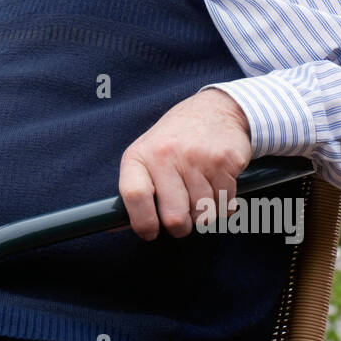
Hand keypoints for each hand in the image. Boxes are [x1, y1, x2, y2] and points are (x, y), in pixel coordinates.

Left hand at [118, 88, 252, 240]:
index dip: (142, 222)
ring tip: (201, 194)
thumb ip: (136, 190)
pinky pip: (225, 204)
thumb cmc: (174, 141)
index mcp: (139, 156)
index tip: (150, 232)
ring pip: (204, 215)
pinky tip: (216, 186)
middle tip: (184, 218)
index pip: (134, 195)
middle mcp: (166, 155)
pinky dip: (223, 204)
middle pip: (174, 218)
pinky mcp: (224, 161)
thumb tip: (114, 227)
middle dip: (181, 227)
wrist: (214, 109)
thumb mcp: (146, 155)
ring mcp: (197, 158)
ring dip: (205, 214)